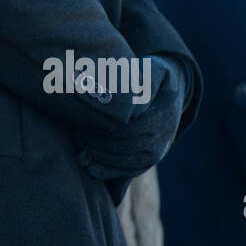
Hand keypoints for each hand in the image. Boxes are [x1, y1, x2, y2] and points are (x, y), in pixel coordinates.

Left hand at [74, 56, 184, 179]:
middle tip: (76, 132)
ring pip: (117, 161)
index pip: (124, 130)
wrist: (168, 95)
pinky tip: (85, 161)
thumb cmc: (152, 80)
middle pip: (118, 146)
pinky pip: (121, 173)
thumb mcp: (153, 73)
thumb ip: (143, 82)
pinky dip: (101, 170)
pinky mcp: (143, 164)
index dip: (100, 128)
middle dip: (93, 141)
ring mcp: (151, 156)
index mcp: (158, 121)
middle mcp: (157, 142)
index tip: (82, 122)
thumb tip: (130, 107)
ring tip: (79, 140)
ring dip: (94, 154)